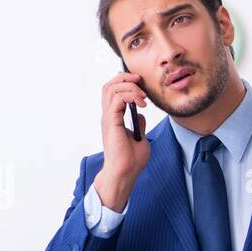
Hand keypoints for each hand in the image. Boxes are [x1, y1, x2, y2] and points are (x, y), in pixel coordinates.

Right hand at [94, 71, 150, 211]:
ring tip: (143, 97)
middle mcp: (108, 116)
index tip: (141, 85)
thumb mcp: (140, 138)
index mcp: (113, 118)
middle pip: (109, 85)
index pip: (113, 91)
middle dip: (125, 78)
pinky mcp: (112, 122)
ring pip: (112, 88)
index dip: (125, 82)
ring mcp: (108, 118)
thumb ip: (139, 125)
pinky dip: (130, 96)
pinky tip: (141, 104)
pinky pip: (118, 99)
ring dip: (130, 87)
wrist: (126, 173)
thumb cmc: (131, 160)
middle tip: (141, 82)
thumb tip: (140, 115)